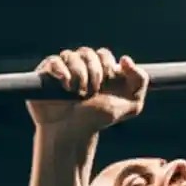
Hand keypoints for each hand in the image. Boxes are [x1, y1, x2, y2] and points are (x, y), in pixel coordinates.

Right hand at [28, 47, 149, 130]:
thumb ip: (140, 81)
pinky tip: (67, 86)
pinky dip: (62, 71)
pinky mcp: (46, 74)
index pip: (103, 54)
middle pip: (87, 52)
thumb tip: (125, 58)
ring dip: (79, 74)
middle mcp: (81, 66)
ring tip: (79, 93)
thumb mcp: (131, 105)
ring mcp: (63, 69)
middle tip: (93, 92)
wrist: (72, 133)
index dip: (106, 66)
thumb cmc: (99, 119)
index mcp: (100, 70)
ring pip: (71, 55)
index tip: (107, 84)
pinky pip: (53, 61)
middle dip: (93, 71)